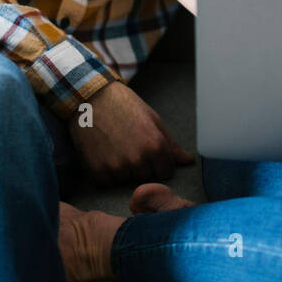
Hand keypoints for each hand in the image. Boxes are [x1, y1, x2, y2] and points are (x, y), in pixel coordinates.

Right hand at [68, 81, 194, 186]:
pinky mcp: (97, 171)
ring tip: (116, 147)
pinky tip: (104, 153)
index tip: (149, 151)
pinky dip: (106, 172)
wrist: (92, 98)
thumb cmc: (125, 106)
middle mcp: (138, 159)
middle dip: (141, 166)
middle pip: (146, 177)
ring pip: (126, 181)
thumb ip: (171, 145)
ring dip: (123, 170)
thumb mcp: (153, 120)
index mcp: (155, 146)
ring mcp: (116, 167)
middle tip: (130, 146)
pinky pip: (107, 183)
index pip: (165, 172)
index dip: (159, 163)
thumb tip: (189, 161)